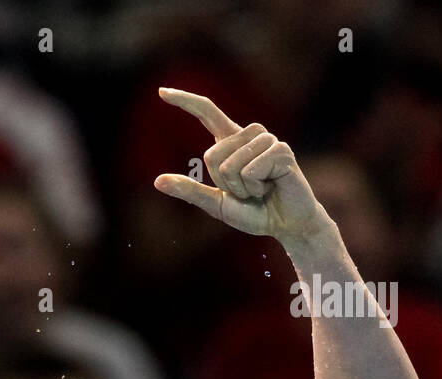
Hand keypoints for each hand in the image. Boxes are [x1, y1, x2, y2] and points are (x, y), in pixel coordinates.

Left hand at [152, 88, 329, 242]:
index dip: (185, 101)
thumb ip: (189, 190)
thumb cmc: (252, 211)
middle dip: (223, 184)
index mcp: (230, 142)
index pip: (207, 112)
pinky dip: (255, 187)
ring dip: (240, 187)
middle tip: (247, 191)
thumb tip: (157, 181)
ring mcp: (267, 141)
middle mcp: (249, 135)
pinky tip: (271, 187)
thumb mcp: (215, 203)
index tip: (161, 91)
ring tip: (259, 189)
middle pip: (212, 156)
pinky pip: (250, 170)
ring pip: (230, 164)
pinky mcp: (282, 151)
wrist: (285, 224)